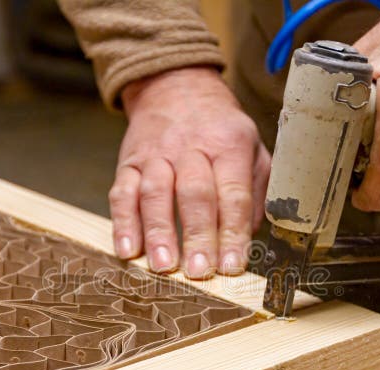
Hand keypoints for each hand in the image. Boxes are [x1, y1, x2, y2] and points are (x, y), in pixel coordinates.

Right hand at [111, 67, 270, 277]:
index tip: (232, 265)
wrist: (176, 88)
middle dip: (197, 236)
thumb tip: (249, 236)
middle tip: (199, 271)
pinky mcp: (129, 163)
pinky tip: (128, 250)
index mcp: (229, 145)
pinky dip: (123, 224)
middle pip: (194, 194)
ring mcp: (156, 155)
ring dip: (159, 233)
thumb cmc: (219, 130)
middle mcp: (191, 148)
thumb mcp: (252, 149)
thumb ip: (256, 191)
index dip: (233, 232)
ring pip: (155, 194)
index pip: (233, 193)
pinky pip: (122, 193)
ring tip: (163, 266)